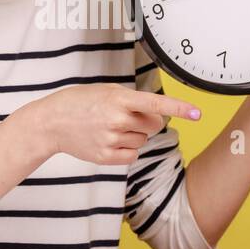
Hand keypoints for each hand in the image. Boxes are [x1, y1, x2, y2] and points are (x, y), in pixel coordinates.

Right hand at [24, 83, 201, 165]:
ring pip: (143, 140)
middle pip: (155, 124)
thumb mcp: (106, 91)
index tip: (197, 113)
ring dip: (133, 134)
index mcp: (119, 99)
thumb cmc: (80, 102)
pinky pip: (132, 155)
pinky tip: (108, 140)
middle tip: (124, 115)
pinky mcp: (107, 157)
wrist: (52, 123)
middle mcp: (117, 120)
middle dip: (146, 120)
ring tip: (109, 127)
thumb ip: (132, 100)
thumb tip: (157, 115)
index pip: (155, 104)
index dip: (179, 108)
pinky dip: (126, 148)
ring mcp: (111, 140)